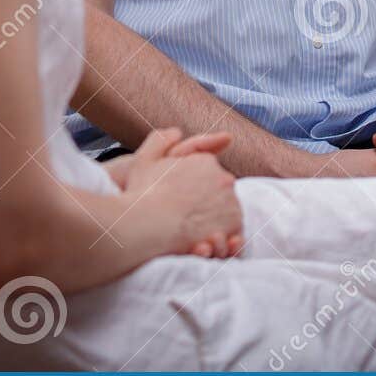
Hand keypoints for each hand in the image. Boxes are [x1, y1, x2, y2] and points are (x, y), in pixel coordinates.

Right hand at [122, 128, 243, 257]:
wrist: (146, 224)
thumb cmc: (141, 194)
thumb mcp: (144, 160)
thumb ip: (160, 140)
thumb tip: (177, 132)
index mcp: (207, 162)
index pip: (208, 178)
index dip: (194, 193)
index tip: (180, 205)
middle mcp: (224, 178)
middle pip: (219, 196)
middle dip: (206, 208)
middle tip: (186, 222)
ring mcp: (232, 201)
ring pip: (227, 214)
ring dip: (214, 224)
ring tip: (193, 236)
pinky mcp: (234, 224)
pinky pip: (232, 232)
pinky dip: (221, 239)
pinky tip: (201, 243)